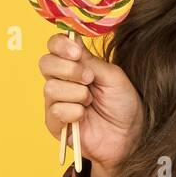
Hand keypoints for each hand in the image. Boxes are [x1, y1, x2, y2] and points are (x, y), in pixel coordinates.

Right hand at [39, 33, 144, 173]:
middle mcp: (62, 80)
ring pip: (50, 88)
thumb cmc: (123, 104)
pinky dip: (73, 111)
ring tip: (90, 102)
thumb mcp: (113, 76)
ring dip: (76, 94)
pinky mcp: (55, 123)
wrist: (129, 136)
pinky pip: (54, 110)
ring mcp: (57, 101)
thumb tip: (72, 40)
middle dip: (69, 70)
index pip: (55, 45)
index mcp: (76, 65)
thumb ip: (91, 61)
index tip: (76, 52)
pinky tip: (84, 116)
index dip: (61, 44)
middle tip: (89, 79)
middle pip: (45, 63)